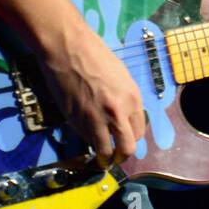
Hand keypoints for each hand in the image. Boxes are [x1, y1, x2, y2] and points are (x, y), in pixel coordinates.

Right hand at [37, 26, 146, 170]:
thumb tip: (124, 118)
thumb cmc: (95, 56)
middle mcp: (118, 113)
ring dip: (103, 157)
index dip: (131, 138)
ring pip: (104, 151)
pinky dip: (87, 141)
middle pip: (126, 149)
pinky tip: (86, 135)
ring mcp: (96, 120)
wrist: (69, 50)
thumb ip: (125, 100)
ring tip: (100, 158)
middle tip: (115, 157)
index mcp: (133, 99)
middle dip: (121, 156)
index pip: (139, 132)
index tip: (124, 140)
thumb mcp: (121, 77)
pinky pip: (86, 140)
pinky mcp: (76, 122)